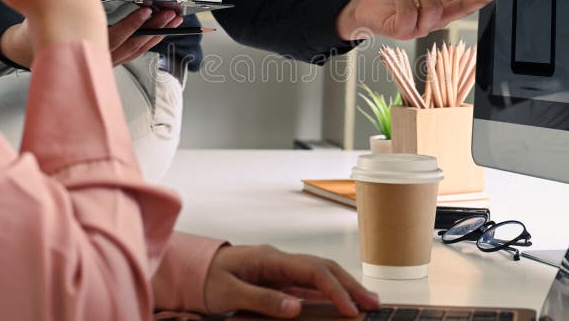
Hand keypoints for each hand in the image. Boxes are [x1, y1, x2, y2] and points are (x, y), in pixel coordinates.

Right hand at [0, 8, 184, 67]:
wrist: (29, 48)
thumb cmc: (41, 26)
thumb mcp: (48, 13)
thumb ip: (69, 7)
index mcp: (83, 48)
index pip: (114, 37)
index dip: (132, 24)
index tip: (146, 10)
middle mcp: (97, 59)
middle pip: (133, 44)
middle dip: (154, 28)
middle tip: (170, 14)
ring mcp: (106, 61)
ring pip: (138, 49)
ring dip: (158, 34)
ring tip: (174, 20)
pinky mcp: (112, 60)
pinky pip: (135, 51)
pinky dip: (150, 39)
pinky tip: (162, 28)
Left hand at [203, 245, 379, 318]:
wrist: (194, 267)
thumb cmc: (209, 278)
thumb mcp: (230, 293)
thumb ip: (262, 300)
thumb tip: (295, 309)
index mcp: (270, 259)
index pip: (312, 271)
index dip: (335, 289)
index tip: (351, 309)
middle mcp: (280, 259)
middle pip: (324, 268)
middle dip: (350, 284)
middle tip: (373, 303)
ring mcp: (281, 267)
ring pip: (320, 273)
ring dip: (344, 285)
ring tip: (365, 302)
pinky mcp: (279, 277)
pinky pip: (310, 282)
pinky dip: (329, 291)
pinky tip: (341, 301)